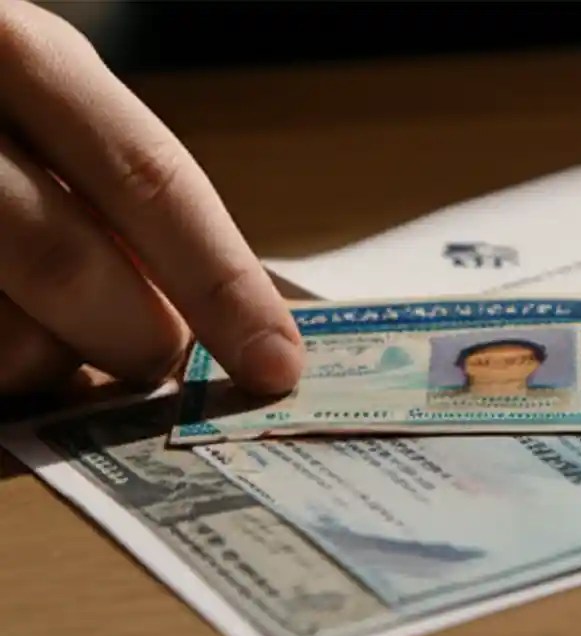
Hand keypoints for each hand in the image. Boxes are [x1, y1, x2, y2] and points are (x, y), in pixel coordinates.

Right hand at [0, 1, 301, 396]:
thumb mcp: (36, 104)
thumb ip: (111, 188)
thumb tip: (204, 316)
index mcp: (18, 51)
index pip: (151, 180)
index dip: (223, 282)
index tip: (276, 362)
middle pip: (68, 260)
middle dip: (132, 335)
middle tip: (152, 354)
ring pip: (0, 334)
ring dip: (44, 361)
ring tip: (40, 327)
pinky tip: (1, 329)